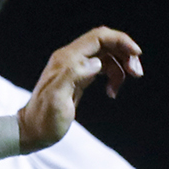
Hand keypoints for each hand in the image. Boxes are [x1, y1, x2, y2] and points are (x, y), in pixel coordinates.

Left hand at [17, 26, 143, 151]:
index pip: (99, 37)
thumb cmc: (44, 120)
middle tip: (136, 73)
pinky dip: (113, 76)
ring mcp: (74, 67)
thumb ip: (72, 77)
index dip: (121, 40)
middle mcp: (70, 59)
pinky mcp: (78, 78)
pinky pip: (102, 67)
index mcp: (66, 59)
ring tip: (122, 87)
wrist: (32, 132)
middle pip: (105, 42)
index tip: (137, 54)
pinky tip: (112, 92)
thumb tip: (96, 62)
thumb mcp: (56, 100)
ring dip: (121, 66)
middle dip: (125, 53)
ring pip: (106, 55)